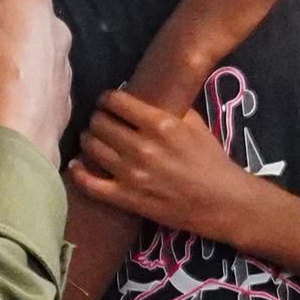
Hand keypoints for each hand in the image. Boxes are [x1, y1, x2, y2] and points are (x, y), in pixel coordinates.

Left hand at [66, 88, 263, 244]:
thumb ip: (169, 108)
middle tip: (101, 121)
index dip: (107, 99)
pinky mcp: (126, 198)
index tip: (107, 101)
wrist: (222, 202)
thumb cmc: (211, 161)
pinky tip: (77, 165)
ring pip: (92, 147)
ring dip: (89, 140)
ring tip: (93, 139)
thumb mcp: (195, 124)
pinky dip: (78, 172)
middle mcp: (142, 147)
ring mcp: (131, 174)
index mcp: (160, 124)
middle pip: (99, 123)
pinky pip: (89, 183)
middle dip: (97, 118)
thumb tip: (145, 97)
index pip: (116, 102)